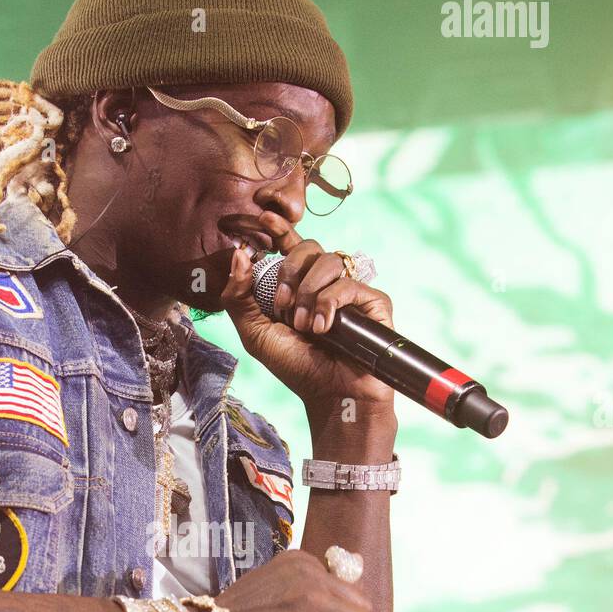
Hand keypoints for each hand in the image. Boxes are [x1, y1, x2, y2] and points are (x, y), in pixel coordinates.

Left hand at [218, 211, 396, 420]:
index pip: (291, 248)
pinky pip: (350, 283)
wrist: (330, 395)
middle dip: (290, 272)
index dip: (279, 228)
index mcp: (299, 288)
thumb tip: (238, 255)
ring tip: (304, 326)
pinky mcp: (374, 302)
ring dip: (309, 293)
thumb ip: (239, 298)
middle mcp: (325, 285)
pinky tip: (324, 328)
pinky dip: (330, 304)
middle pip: (310, 248)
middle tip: (283, 306)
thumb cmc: (296, 368)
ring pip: (330, 261)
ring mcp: (351, 291)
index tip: (263, 216)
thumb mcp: (256, 334)